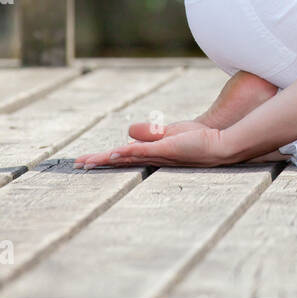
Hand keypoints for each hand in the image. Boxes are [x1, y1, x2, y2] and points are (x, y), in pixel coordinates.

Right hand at [73, 126, 228, 168]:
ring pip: (127, 157)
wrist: (219, 144)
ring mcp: (159, 155)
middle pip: (119, 159)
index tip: (84, 160)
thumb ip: (150, 133)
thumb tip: (129, 133)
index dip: (103, 158)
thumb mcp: (169, 133)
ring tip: (87, 162)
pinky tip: (115, 154)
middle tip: (77, 165)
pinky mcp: (167, 149)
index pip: (122, 156)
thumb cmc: (197, 139)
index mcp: (151, 154)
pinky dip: (129, 153)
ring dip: (107, 159)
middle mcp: (152, 157)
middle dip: (98, 162)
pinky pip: (145, 151)